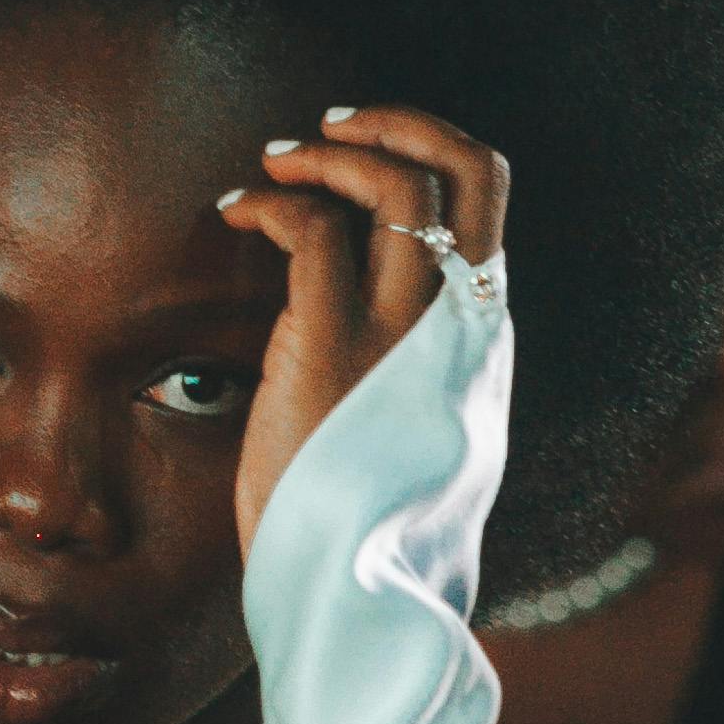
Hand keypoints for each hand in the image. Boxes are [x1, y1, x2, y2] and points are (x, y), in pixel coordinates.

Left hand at [218, 105, 508, 553]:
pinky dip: (272, 201)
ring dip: (326, 153)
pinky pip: (315, 230)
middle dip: (398, 123)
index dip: (429, 150)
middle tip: (325, 128)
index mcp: (479, 340)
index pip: (487, 203)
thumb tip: (385, 332)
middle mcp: (459, 324)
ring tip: (270, 166)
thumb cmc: (374, 534)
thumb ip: (418, 375)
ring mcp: (402, 333)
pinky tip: (235, 214)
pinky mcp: (333, 348)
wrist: (361, 600)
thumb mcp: (421, 439)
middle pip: (468, 169)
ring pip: (397, 183)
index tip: (363, 148)